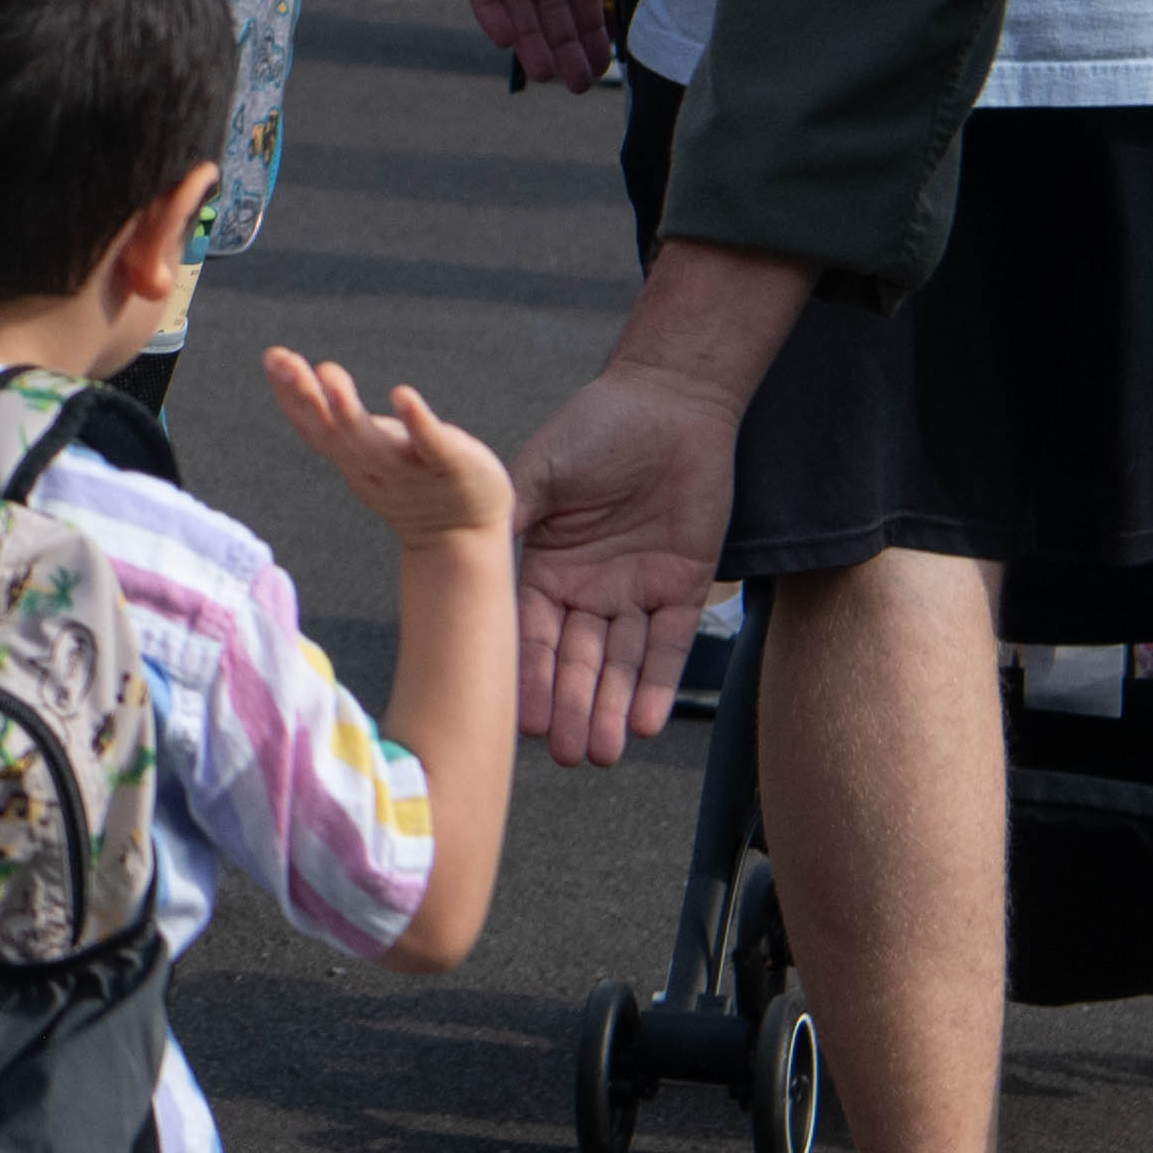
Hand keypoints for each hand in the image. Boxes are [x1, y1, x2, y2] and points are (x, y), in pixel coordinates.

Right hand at [263, 345, 514, 546]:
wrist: (463, 535)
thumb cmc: (414, 483)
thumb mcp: (369, 453)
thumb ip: (343, 422)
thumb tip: (315, 376)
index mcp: (353, 459)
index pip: (313, 428)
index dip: (289, 396)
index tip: (273, 356)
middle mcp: (374, 465)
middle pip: (332, 433)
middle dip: (306, 397)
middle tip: (284, 361)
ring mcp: (411, 467)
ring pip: (372, 442)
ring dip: (347, 412)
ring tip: (328, 374)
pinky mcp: (450, 463)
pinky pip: (430, 443)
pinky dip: (415, 420)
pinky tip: (402, 394)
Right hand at [505, 361, 749, 765]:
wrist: (671, 399)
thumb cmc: (598, 426)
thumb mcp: (543, 472)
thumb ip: (512, 520)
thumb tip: (468, 557)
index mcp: (546, 568)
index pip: (531, 635)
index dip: (528, 677)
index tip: (521, 721)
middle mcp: (587, 591)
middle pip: (575, 661)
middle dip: (570, 708)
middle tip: (564, 753)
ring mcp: (636, 592)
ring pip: (621, 664)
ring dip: (611, 709)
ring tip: (602, 753)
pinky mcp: (685, 587)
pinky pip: (671, 644)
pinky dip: (660, 684)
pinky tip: (646, 722)